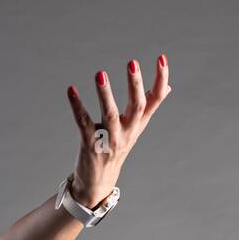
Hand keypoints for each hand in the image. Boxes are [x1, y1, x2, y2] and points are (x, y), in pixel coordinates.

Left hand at [66, 55, 171, 205]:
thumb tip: (167, 88)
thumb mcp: (134, 128)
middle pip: (136, 107)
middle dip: (135, 85)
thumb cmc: (116, 148)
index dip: (160, 80)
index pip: (155, 100)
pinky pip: (83, 122)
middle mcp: (128, 132)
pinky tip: (71, 90)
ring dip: (105, 94)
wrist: (98, 182)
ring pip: (110, 115)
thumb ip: (148, 108)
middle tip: (132, 63)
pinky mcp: (90, 144)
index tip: (161, 58)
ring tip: (100, 73)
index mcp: (138, 124)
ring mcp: (109, 140)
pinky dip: (77, 106)